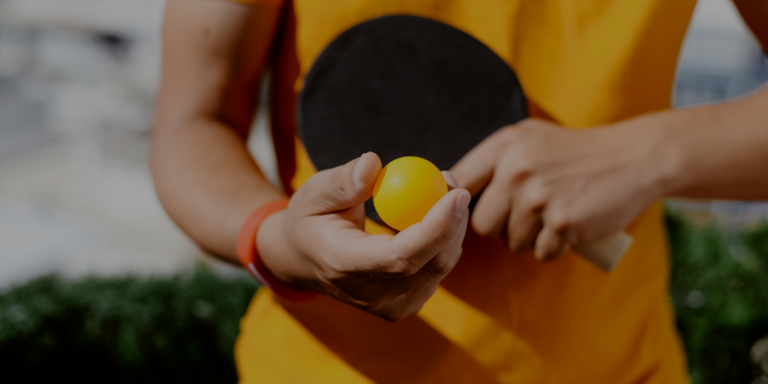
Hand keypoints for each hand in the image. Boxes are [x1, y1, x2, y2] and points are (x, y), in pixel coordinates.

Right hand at [257, 152, 470, 321]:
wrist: (303, 261)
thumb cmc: (310, 219)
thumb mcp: (313, 192)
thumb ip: (343, 180)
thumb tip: (373, 163)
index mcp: (344, 266)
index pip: (402, 256)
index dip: (436, 227)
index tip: (456, 193)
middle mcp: (371, 295)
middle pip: (431, 263)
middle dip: (453, 221)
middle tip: (451, 181)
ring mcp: (391, 306)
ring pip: (441, 266)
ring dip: (451, 227)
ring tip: (437, 191)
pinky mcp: (406, 304)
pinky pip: (437, 269)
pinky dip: (442, 241)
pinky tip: (427, 218)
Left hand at [451, 118, 668, 260]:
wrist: (635, 158)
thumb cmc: (577, 152)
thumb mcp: (530, 139)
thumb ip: (492, 159)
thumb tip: (447, 186)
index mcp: (504, 145)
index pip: (457, 183)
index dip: (456, 204)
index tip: (461, 214)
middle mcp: (516, 168)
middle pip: (481, 224)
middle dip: (502, 226)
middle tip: (529, 214)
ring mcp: (538, 196)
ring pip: (512, 241)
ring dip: (531, 238)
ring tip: (555, 214)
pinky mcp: (561, 222)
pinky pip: (542, 252)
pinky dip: (555, 247)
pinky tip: (570, 227)